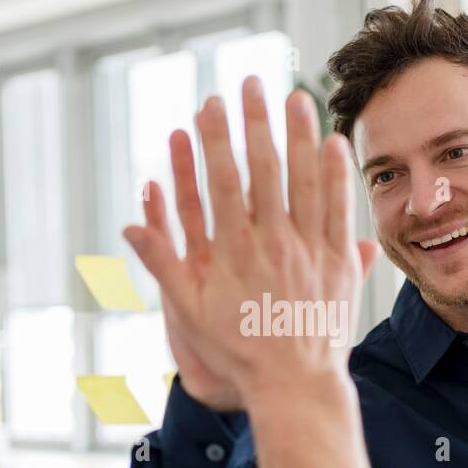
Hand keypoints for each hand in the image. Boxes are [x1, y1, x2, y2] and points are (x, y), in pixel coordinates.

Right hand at [124, 78, 377, 406]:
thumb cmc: (237, 352)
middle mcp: (272, 243)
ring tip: (295, 97)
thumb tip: (129, 225)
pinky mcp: (338, 264)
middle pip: (264, 170)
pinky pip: (338, 212)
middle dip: (256, 122)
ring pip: (305, 181)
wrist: (293, 386)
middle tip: (251, 82)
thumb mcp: (188, 311)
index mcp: (233, 251)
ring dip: (299, 136)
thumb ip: (162, 263)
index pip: (222, 181)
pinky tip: (332, 145)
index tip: (210, 104)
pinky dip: (336, 178)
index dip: (216, 139)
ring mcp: (309, 251)